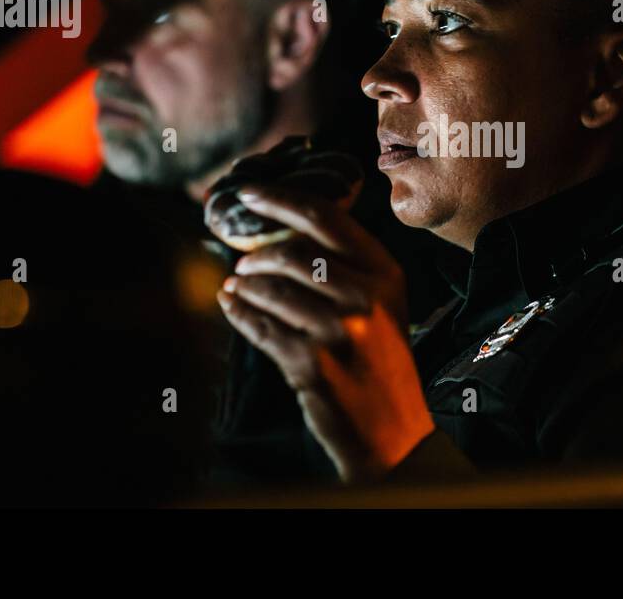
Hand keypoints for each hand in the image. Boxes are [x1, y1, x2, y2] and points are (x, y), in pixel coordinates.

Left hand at [213, 183, 433, 481]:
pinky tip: (230, 305)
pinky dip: (237, 311)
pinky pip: (258, 325)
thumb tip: (281, 229)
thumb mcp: (381, 305)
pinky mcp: (312, 363)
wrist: (393, 428)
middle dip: (257, 256)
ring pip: (270, 287)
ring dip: (245, 285)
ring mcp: (339, 330)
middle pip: (291, 252)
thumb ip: (346, 268)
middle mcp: (366, 296)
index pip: (326, 218)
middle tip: (244, 264)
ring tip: (238, 287)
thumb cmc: (379, 361)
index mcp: (385, 273)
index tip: (249, 193)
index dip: (281, 199)